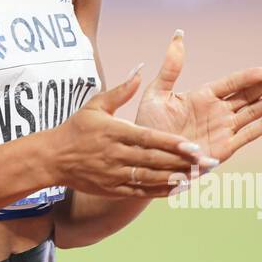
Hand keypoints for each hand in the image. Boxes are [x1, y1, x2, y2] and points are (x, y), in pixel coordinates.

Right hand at [48, 65, 213, 198]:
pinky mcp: (113, 189)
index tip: (194, 146)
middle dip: (183, 162)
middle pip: (154, 160)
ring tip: (199, 176)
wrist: (53, 158)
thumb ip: (121, 90)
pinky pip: (141, 192)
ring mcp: (114, 175)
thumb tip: (140, 69)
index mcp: (114, 132)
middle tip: (208, 162)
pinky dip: (161, 191)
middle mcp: (116, 155)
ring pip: (150, 178)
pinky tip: (179, 188)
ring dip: (176, 178)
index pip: (148, 139)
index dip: (172, 143)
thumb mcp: (96, 105)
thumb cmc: (76, 128)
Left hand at [134, 30, 261, 167]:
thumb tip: (178, 35)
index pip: (232, 83)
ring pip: (253, 111)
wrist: (146, 158)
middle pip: (249, 95)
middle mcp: (216, 111)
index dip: (248, 76)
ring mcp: (222, 129)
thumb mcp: (156, 93)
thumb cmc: (148, 126)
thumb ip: (170, 67)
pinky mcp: (225, 148)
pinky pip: (249, 134)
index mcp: (202, 96)